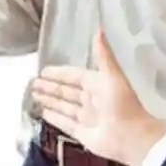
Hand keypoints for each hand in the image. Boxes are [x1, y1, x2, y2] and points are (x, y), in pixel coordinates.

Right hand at [30, 30, 165, 165]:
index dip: (59, 73)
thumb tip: (99, 29)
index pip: (74, 76)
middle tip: (33, 82)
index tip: (43, 70)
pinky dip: (54, 118)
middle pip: (66, 92)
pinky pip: (65, 123)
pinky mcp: (82, 134)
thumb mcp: (113, 76)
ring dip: (50, 101)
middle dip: (50, 87)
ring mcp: (86, 118)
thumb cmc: (123, 105)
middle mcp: (91, 100)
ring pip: (64, 107)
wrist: (132, 137)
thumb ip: (104, 54)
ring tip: (33, 95)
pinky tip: (43, 113)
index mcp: (97, 85)